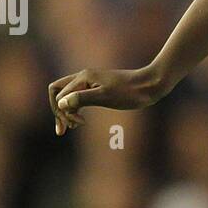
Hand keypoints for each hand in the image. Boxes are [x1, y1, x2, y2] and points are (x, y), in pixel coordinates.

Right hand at [48, 65, 166, 135]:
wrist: (149, 85)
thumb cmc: (129, 93)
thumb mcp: (105, 97)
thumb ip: (82, 99)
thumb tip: (61, 103)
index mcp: (83, 78)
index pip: (59, 95)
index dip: (62, 112)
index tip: (77, 124)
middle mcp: (84, 77)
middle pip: (58, 92)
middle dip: (59, 111)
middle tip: (63, 130)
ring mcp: (90, 81)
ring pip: (67, 95)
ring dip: (66, 111)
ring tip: (71, 127)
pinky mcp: (98, 88)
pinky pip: (78, 97)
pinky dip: (75, 108)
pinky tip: (79, 121)